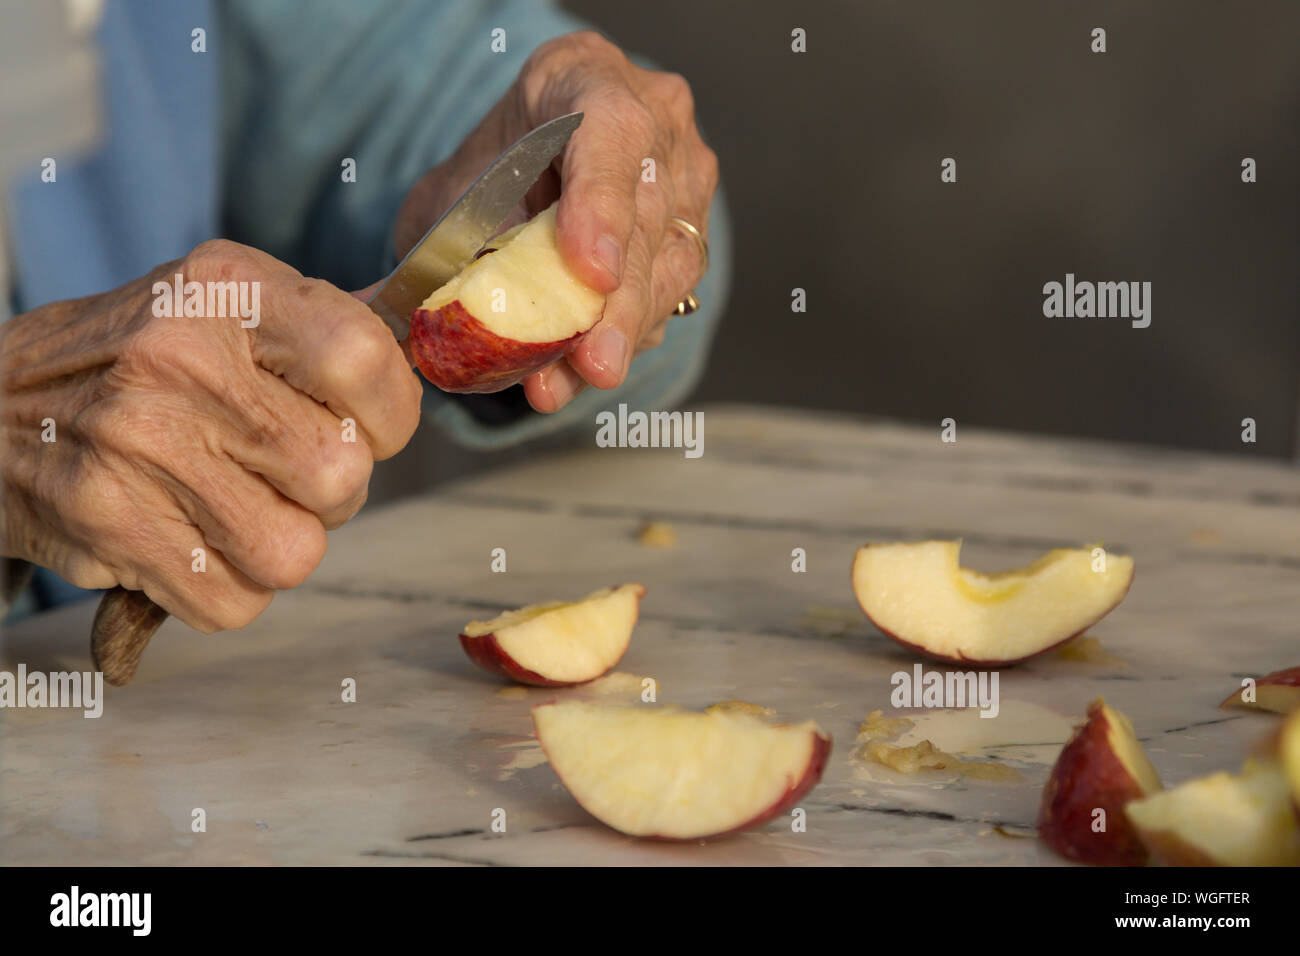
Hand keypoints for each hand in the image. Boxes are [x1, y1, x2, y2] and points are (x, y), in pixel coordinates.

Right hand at [0, 241, 421, 630]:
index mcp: (226, 289)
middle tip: (288, 471)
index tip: (370, 421)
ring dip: (282, 545)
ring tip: (238, 506)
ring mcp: (139, 445)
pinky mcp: (108, 523)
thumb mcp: (220, 303)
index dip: (392, 410)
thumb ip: (319, 328)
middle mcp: (180, 359)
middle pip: (342, 473)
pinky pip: (235, 602)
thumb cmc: (137, 358)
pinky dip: (229, 589)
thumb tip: (424, 352)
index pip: (365, 359)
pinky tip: (193, 539)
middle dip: (335, 491)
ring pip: (296, 553)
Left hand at [394, 31, 718, 412]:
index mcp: (589, 77)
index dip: (601, 207)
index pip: (611, 134)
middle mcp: (656, 121)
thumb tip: (409, 307)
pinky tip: (583, 366)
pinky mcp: (690, 232)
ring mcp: (685, 177)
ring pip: (668, 264)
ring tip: (571, 380)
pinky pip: (667, 293)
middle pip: (647, 217)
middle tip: (591, 363)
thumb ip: (454, 237)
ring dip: (620, 334)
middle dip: (616, 305)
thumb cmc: (499, 161)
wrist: (537, 153)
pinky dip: (623, 336)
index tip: (590, 273)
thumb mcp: (461, 185)